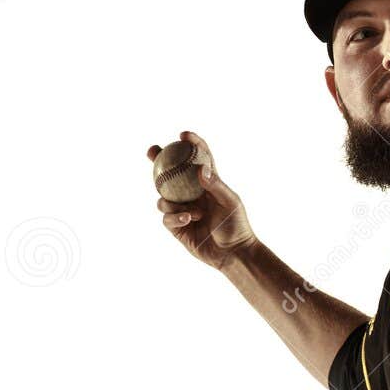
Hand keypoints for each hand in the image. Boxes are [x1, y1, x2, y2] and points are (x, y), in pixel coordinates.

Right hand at [147, 131, 256, 269]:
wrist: (233, 254)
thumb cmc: (237, 225)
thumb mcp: (230, 202)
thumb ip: (216, 185)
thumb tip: (201, 168)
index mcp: (208, 184)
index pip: (198, 159)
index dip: (191, 144)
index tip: (183, 135)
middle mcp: (192, 194)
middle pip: (171, 173)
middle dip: (159, 160)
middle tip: (152, 151)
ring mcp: (183, 209)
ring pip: (163, 197)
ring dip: (172, 201)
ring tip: (193, 212)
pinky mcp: (177, 227)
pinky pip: (166, 217)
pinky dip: (175, 216)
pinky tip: (188, 219)